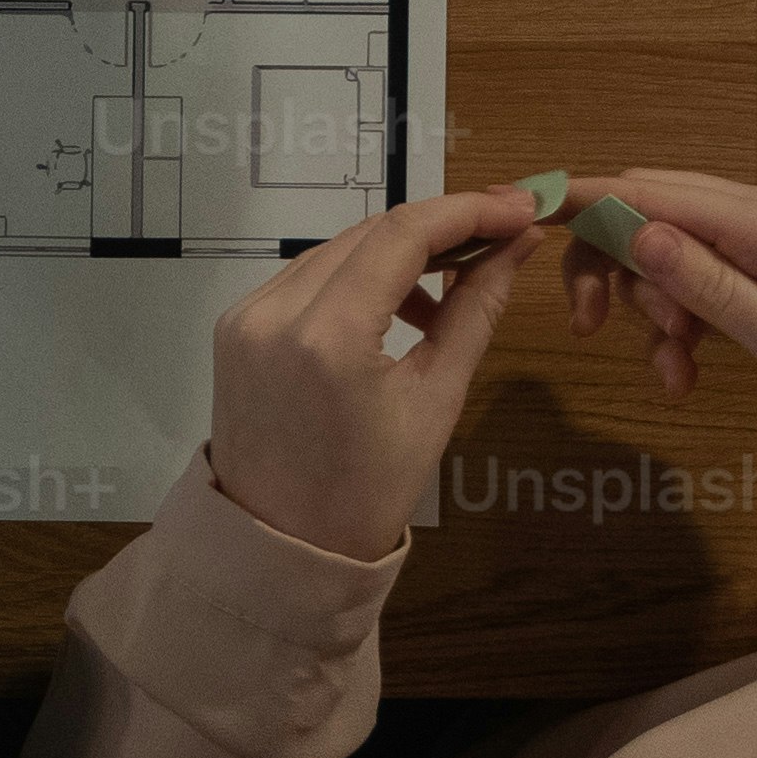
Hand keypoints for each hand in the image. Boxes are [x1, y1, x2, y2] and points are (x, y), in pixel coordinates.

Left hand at [204, 182, 553, 562]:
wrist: (281, 550)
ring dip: (400, 253)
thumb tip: (517, 244)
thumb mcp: (436, 402)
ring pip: (338, 250)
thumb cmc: (368, 492)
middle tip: (503, 233)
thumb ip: (475, 311)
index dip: (469, 210)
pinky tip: (400, 307)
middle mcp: (274, 311)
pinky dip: (358, 279)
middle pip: (369, 234)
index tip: (520, 206)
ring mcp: (246, 316)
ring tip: (457, 286)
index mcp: (325, 336)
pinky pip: (308, 279)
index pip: (403, 233)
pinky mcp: (236, 326)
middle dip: (440, 227)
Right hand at [565, 170, 756, 451]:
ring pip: (677, 245)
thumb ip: (713, 290)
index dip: (582, 204)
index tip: (521, 223)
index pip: (649, 189)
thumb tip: (636, 234)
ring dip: (654, 305)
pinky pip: (712, 269)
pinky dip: (688, 312)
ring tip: (673, 377)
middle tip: (603, 337)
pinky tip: (691, 367)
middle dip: (613, 267)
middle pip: (652, 208)